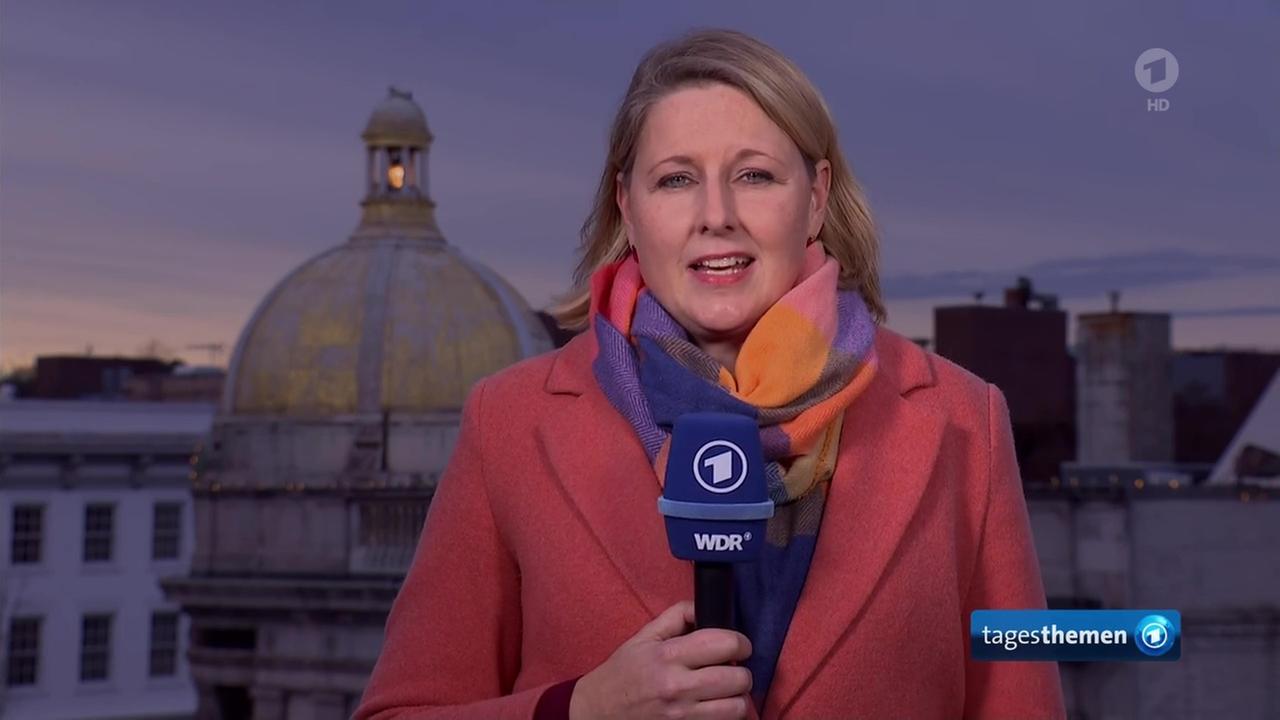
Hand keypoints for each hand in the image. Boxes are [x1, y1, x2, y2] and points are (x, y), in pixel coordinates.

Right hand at [569, 601, 752, 719]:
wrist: (598, 711)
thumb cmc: (623, 672)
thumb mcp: (644, 636)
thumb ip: (676, 616)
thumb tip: (704, 605)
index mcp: (669, 655)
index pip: (724, 644)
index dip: (741, 643)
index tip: (738, 645)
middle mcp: (678, 686)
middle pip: (737, 678)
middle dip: (742, 672)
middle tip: (733, 669)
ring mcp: (682, 715)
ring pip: (736, 707)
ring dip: (738, 697)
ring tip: (727, 691)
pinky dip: (726, 716)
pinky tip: (717, 707)